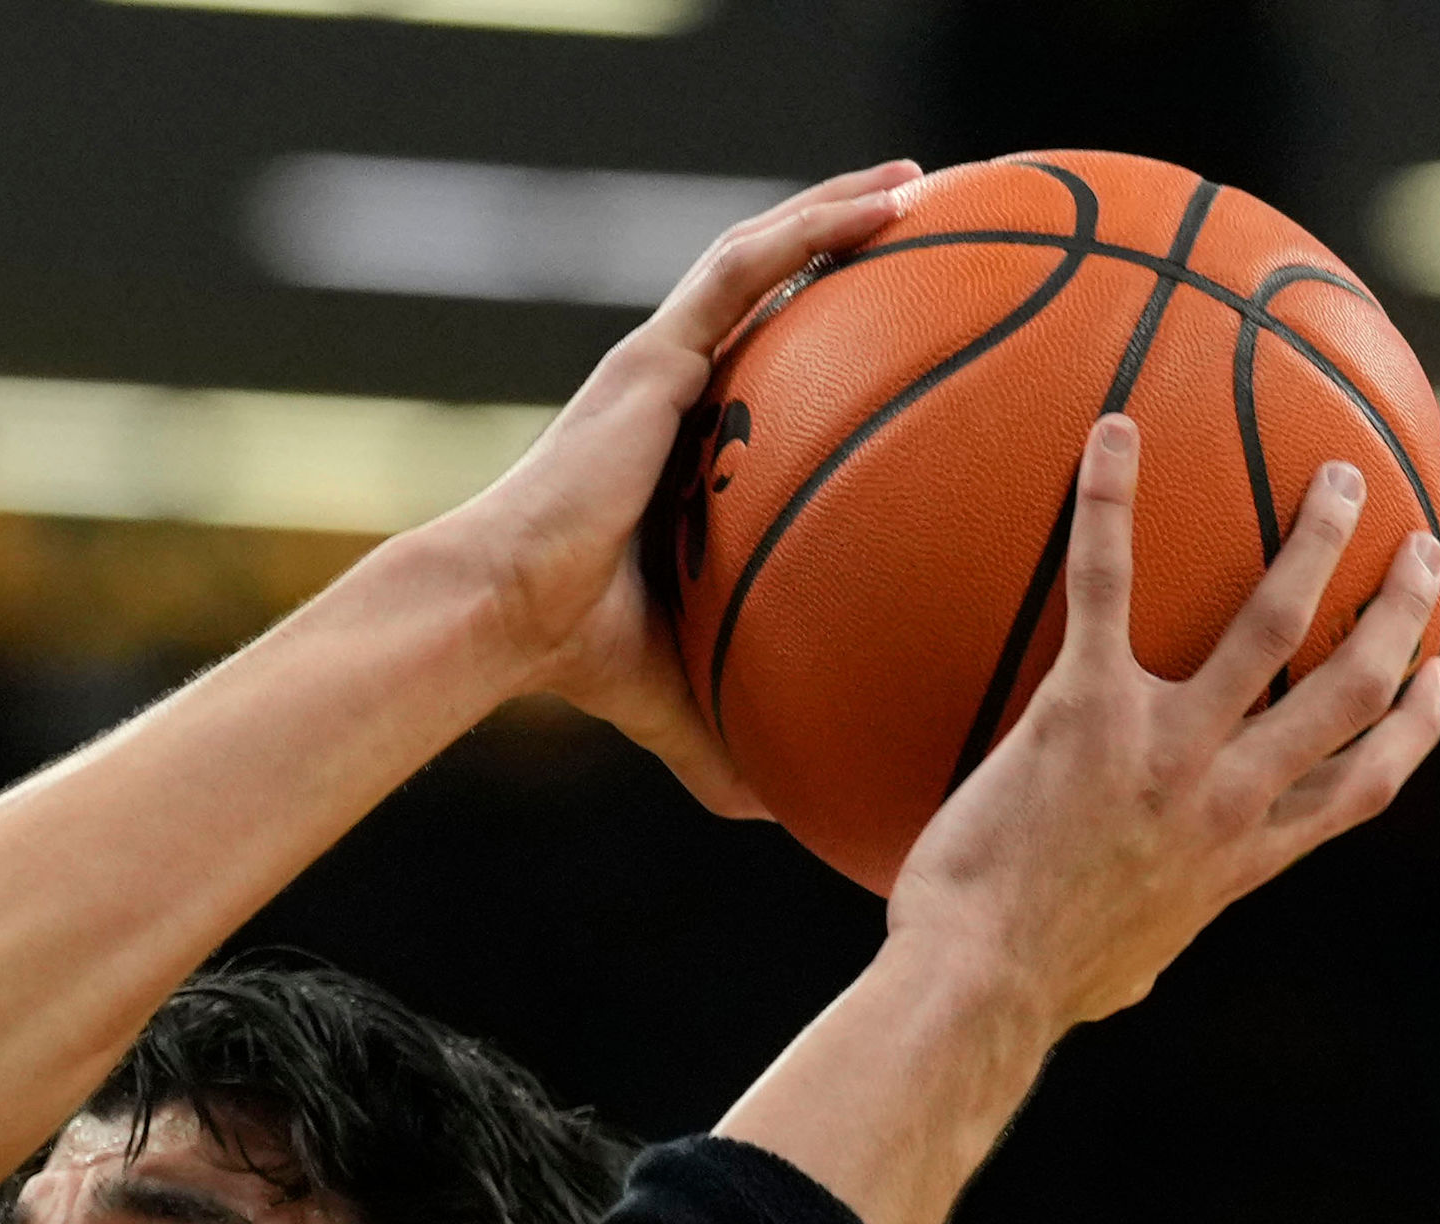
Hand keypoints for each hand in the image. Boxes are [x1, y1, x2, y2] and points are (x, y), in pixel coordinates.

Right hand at [438, 160, 922, 813]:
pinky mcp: (655, 352)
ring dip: (843, 212)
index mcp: (681, 460)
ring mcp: (662, 366)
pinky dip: (817, 226)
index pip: (762, 387)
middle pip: (774, 304)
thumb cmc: (579, 659)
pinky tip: (893, 200)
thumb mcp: (683, 700)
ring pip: (765, 260)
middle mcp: (674, 398)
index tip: (900, 341)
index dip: (826, 353)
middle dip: (847, 258)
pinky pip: (747, 266)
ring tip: (926, 184)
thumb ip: (735, 741)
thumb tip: (792, 823)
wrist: (504, 614)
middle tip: (935, 233)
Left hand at [887, 414, 1439, 1025]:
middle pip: (1352, 686)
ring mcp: (1167, 749)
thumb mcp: (1120, 973)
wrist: (980, 990)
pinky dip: (1110, 505)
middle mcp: (1231, 795)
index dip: (1412, 724)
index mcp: (1246, 854)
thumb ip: (1148, 944)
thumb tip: (1132, 967)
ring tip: (1338, 477)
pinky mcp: (1085, 713)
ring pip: (1275, 622)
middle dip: (1399, 611)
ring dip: (1316, 541)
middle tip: (1419, 550)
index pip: (1364, 784)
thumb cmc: (1030, 990)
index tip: (1436, 678)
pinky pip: (1105, 586)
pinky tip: (1110, 435)